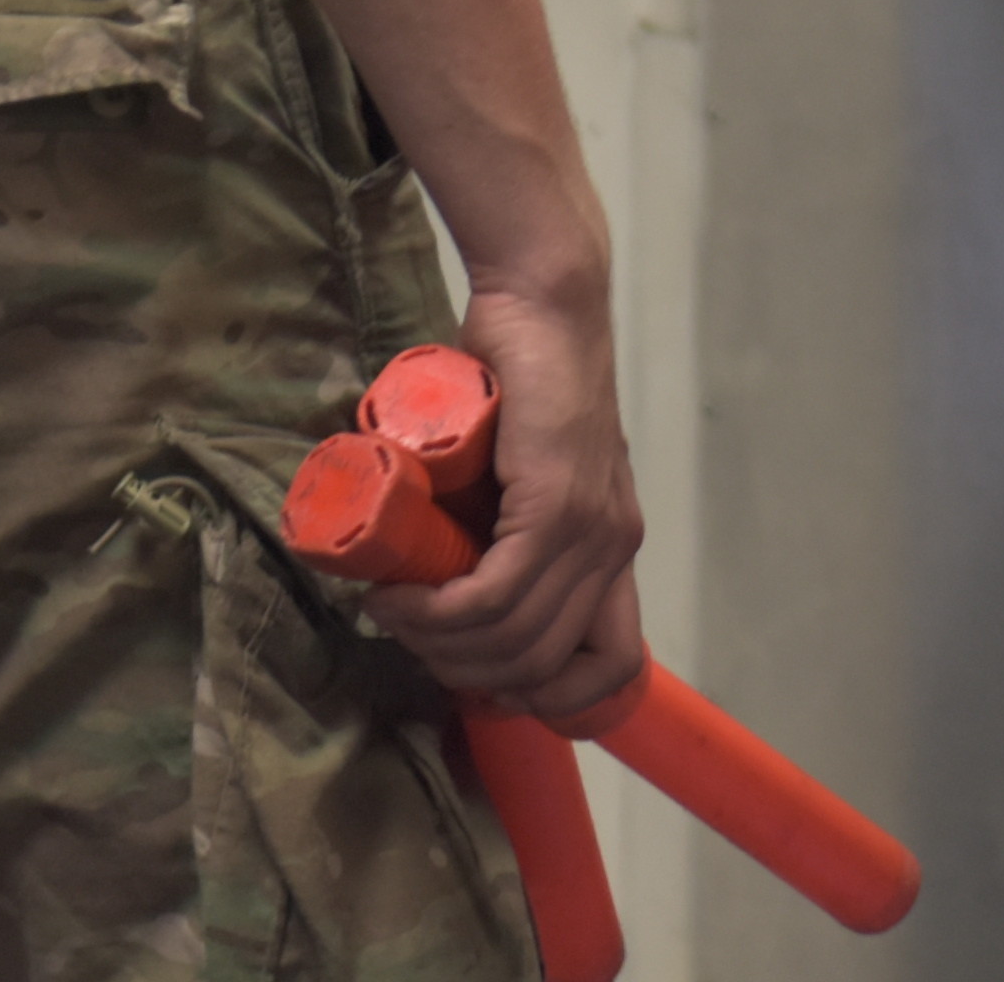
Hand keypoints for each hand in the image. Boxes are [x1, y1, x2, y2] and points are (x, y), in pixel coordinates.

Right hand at [369, 261, 648, 727]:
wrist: (540, 305)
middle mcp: (612, 548)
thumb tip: (447, 612)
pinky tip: (399, 595)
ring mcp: (591, 527)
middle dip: (459, 671)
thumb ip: (500, 535)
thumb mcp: (515, 482)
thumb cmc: (515, 388)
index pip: (609, 671)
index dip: (542, 699)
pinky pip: (494, 595)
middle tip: (405, 628)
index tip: (471, 675)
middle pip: (539, 669)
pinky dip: (436, 612)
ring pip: (510, 638)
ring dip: (434, 641)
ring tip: (390, 605)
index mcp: (611, 554)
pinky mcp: (557, 500)